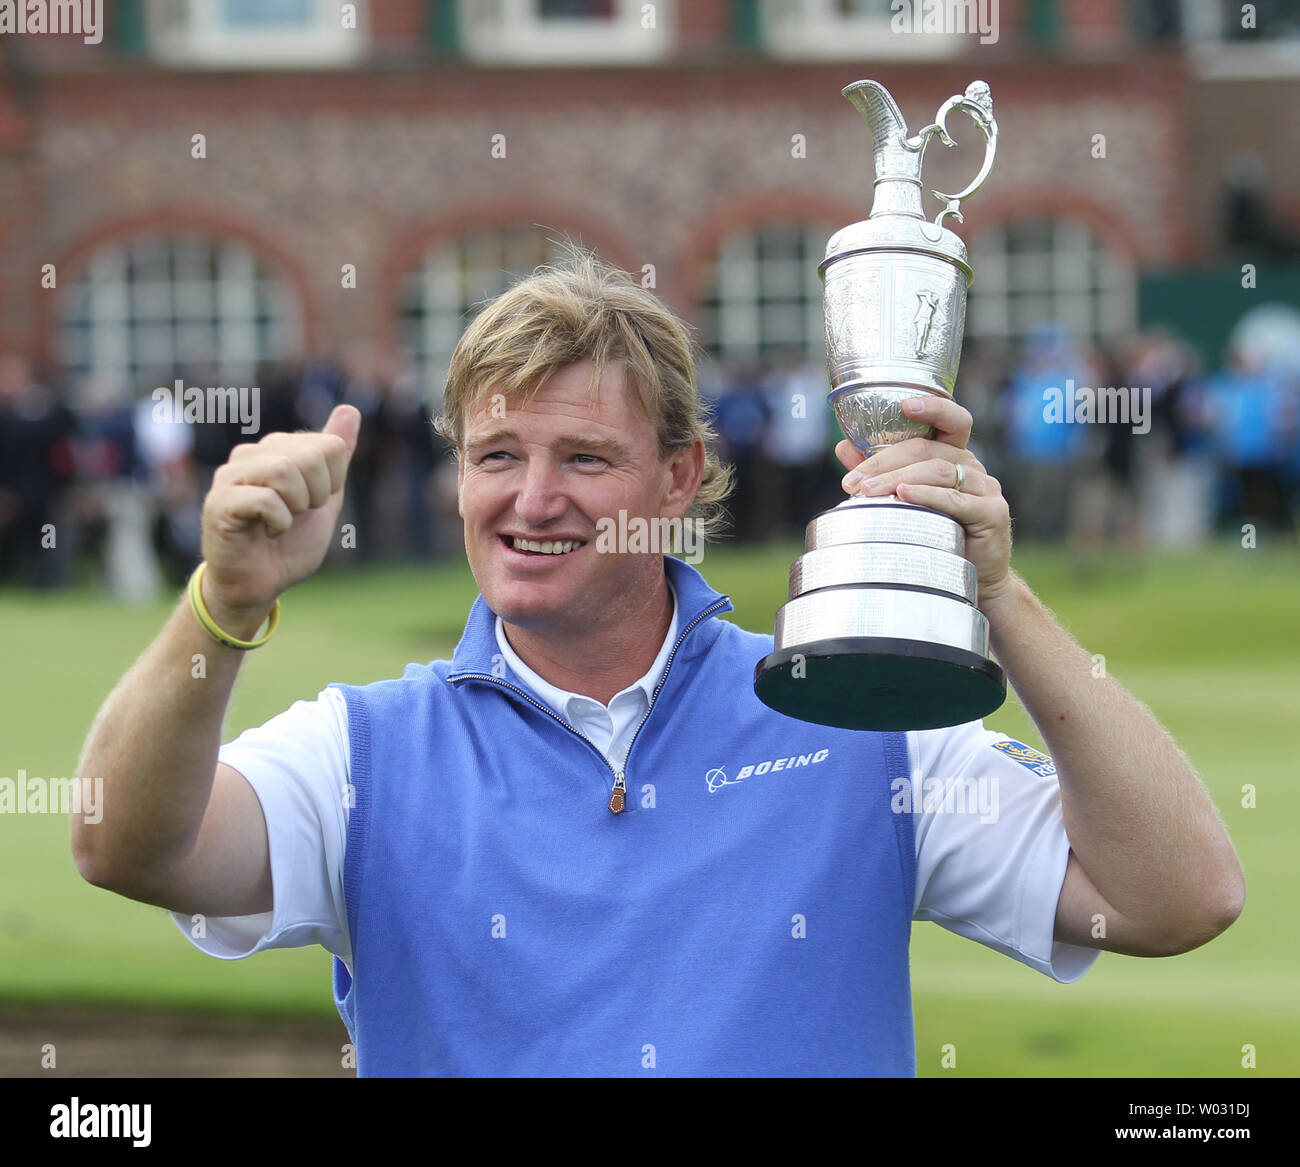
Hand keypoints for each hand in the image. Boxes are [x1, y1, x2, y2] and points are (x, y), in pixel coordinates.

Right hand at [200, 405, 359, 628]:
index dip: (333, 483)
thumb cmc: (289, 543)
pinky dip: (279, 523)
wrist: (259, 584)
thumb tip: (350, 409)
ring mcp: (230, 476)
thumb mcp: (326, 498)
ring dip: (296, 506)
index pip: (331, 446)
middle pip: (310, 455)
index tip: (312, 503)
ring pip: (284, 471)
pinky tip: (268, 532)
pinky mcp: (220, 502)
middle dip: (317, 495)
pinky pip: (265, 500)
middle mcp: (251, 454)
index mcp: (278, 449)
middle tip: (297, 515)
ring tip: (283, 521)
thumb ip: (337, 455)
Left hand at [834, 395, 1013, 610]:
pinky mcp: (992, 512)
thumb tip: (841, 447)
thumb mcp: (907, 500)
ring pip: (938, 471)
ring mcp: (986, 488)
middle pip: (928, 450)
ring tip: (867, 492)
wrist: (975, 579)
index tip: (904, 404)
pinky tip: (903, 495)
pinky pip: (954, 499)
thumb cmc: (940, 536)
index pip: (950, 420)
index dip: (932, 407)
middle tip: (853, 481)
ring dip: (897, 479)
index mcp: (955, 456)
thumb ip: (880, 472)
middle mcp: (973, 467)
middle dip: (884, 462)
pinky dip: (926, 495)